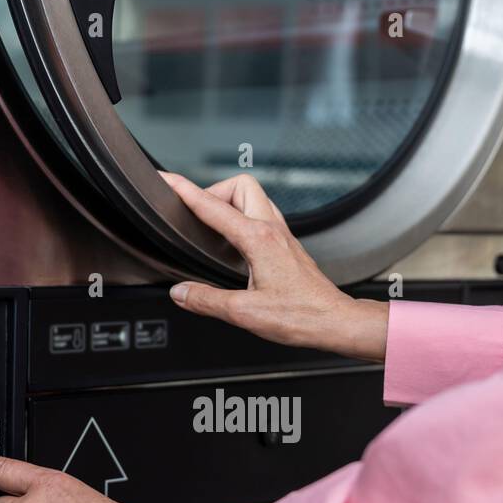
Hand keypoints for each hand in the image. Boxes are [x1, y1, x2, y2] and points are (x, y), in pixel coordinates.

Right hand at [161, 172, 388, 361]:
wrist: (335, 321)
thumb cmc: (302, 316)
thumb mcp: (244, 313)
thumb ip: (207, 300)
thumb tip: (181, 293)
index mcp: (258, 239)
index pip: (213, 206)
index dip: (184, 191)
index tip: (167, 181)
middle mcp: (272, 230)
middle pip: (239, 185)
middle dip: (213, 191)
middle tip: (195, 214)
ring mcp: (283, 236)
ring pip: (253, 198)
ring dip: (230, 204)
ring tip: (212, 226)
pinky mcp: (288, 246)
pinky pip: (262, 216)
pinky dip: (243, 219)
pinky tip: (236, 243)